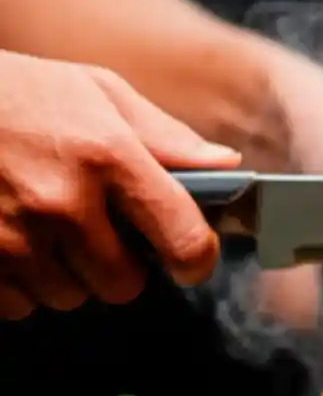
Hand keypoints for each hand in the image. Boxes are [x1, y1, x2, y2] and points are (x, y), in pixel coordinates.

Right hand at [0, 51, 240, 318]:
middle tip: (97, 231)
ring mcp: (12, 238)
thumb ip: (165, 136)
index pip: (183, 238)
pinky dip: (19, 283)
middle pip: (124, 285)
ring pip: (70, 296)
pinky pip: (19, 304)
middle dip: (118, 265)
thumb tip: (227, 166)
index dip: (196, 259)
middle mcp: (64, 204)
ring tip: (43, 225)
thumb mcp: (96, 90)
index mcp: (109, 156)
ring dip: (65, 273)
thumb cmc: (17, 91)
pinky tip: (8, 238)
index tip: (190, 260)